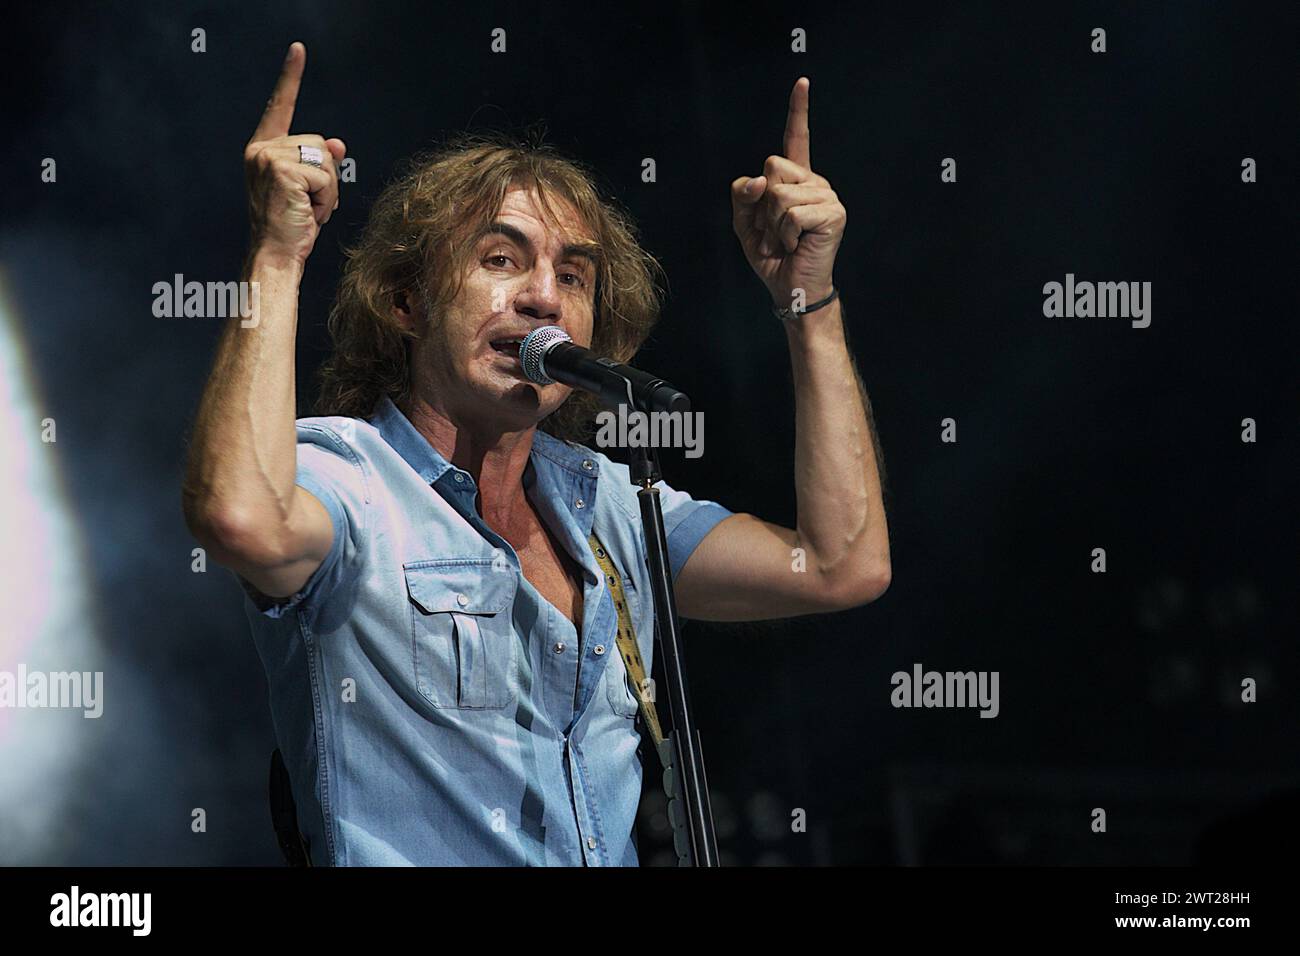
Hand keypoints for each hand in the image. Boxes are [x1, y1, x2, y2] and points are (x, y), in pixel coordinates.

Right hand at [243, 42, 346, 266]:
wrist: (276, 255)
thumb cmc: (291, 227)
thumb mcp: (309, 190)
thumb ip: (319, 163)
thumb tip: (338, 145)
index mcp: (262, 150)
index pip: (280, 108)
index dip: (290, 78)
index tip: (299, 50)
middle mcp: (260, 149)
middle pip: (317, 143)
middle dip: (326, 178)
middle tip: (308, 205)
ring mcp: (268, 158)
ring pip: (324, 160)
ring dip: (328, 191)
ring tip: (308, 211)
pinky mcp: (282, 171)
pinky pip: (325, 176)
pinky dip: (327, 199)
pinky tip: (309, 214)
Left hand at [730, 77, 844, 309]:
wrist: (790, 287)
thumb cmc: (771, 255)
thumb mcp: (745, 222)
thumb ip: (743, 194)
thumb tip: (759, 179)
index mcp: (796, 180)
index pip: (796, 139)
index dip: (798, 110)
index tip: (802, 81)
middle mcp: (815, 182)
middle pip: (772, 167)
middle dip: (762, 203)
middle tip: (774, 229)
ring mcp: (827, 196)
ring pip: (779, 193)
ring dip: (772, 224)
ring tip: (786, 240)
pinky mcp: (833, 213)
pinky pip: (792, 213)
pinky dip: (785, 234)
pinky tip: (796, 244)